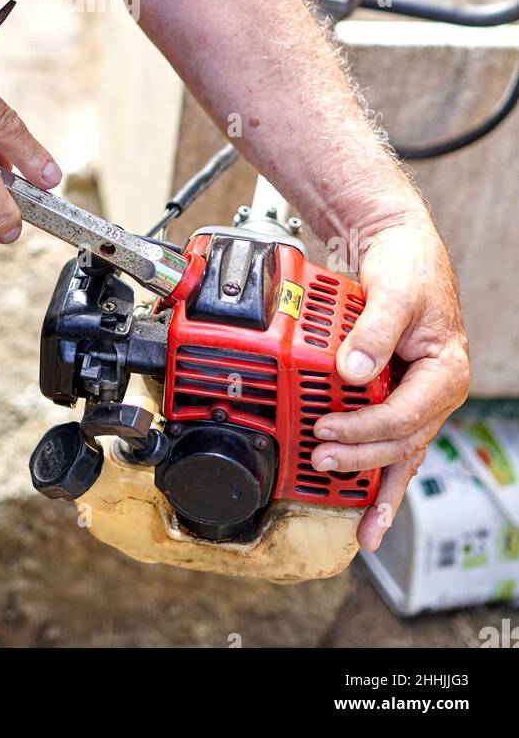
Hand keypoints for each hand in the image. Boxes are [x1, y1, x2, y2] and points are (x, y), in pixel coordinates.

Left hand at [310, 219, 468, 550]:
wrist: (400, 248)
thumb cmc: (408, 267)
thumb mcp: (395, 292)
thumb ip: (374, 331)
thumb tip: (353, 371)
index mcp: (445, 372)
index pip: (405, 416)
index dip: (364, 428)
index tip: (326, 428)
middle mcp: (435, 393)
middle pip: (400, 442)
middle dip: (361, 457)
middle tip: (319, 458)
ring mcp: (417, 399)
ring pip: (398, 453)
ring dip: (372, 480)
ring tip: (349, 512)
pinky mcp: (396, 398)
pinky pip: (389, 446)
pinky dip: (379, 481)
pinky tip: (368, 516)